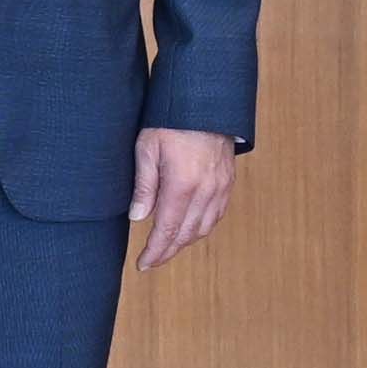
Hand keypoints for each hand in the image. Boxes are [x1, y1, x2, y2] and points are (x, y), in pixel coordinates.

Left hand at [130, 127, 241, 269]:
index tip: (143, 264)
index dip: (155, 251)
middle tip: (151, 261)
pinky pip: (216, 215)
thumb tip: (138, 218)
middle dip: (168, 252)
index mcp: (183, 185)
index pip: (168, 231)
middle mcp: (206, 191)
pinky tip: (190, 229)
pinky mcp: (228, 182)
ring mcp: (221, 188)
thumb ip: (144, 186)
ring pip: (204, 228)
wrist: (206, 103)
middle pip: (186, 235)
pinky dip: (202, 228)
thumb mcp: (147, 148)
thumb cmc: (170, 121)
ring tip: (167, 248)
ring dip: (185, 242)